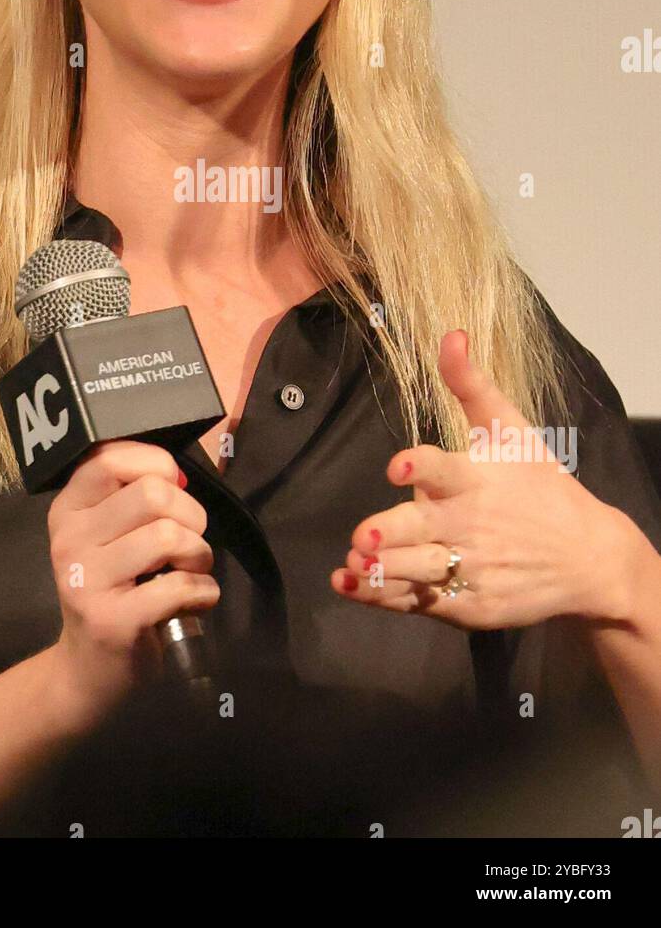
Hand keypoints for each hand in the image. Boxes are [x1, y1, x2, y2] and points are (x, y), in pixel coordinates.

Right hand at [46, 439, 219, 730]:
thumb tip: (192, 460)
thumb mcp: (112, 533)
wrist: (88, 669)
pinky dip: (203, 592)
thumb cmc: (114, 588)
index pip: (110, 458)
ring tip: (190, 572)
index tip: (171, 489)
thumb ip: (143, 490)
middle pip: (152, 493)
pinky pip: (180, 586)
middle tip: (187, 542)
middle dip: (190, 515)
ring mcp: (86, 581)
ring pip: (169, 536)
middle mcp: (69, 540)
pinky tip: (193, 601)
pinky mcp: (112, 621)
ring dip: (199, 555)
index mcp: (68, 510)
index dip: (157, 464)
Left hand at [330, 330, 634, 629]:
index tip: (398, 467)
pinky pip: (418, 602)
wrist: (587, 557)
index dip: (419, 466)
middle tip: (363, 535)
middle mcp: (470, 524)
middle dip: (391, 533)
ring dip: (380, 570)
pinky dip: (385, 597)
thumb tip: (450, 335)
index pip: (444, 468)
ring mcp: (470, 568)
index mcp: (477, 478)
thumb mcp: (510, 429)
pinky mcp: (468, 605)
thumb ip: (471, 385)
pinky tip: (353, 586)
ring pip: (415, 571)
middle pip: (422, 528)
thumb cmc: (540, 484)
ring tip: (352, 566)